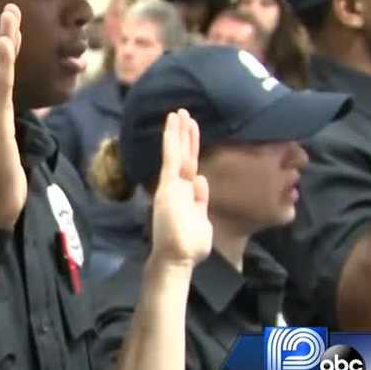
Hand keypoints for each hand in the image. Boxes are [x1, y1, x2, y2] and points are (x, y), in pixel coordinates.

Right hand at [0, 4, 27, 229]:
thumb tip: (8, 126)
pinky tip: (6, 45)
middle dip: (3, 36)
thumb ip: (3, 134)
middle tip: (10, 8)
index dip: (2, 53)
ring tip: (10, 16)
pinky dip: (1, 65)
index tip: (10, 29)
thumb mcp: (2, 153)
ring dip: (3, 42)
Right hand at [149, 110, 211, 269]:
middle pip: (182, 154)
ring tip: (179, 112)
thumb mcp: (202, 220)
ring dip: (177, 131)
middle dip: (184, 134)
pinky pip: (170, 157)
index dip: (192, 147)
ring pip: (176, 152)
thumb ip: (201, 201)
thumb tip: (201, 181)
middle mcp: (177, 186)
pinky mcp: (168, 185)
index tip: (192, 131)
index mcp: (187, 193)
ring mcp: (172, 184)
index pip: (190, 164)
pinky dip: (170, 140)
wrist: (178, 257)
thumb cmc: (191, 246)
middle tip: (184, 113)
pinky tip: (171, 124)